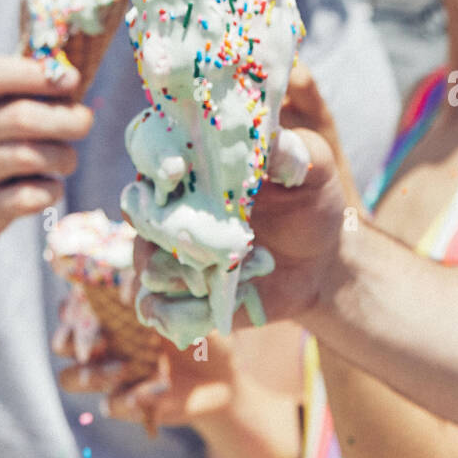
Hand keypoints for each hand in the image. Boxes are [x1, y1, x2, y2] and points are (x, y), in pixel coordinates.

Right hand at [0, 56, 92, 245]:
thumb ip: (29, 96)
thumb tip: (73, 78)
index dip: (36, 73)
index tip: (72, 79)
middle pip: (21, 118)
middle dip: (66, 119)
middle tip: (84, 123)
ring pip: (27, 157)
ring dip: (63, 157)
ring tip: (67, 160)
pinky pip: (26, 198)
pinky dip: (50, 191)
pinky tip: (50, 188)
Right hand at [128, 61, 353, 338]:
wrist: (321, 263)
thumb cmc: (309, 203)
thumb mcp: (313, 169)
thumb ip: (295, 153)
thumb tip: (276, 147)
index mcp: (193, 160)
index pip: (149, 145)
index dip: (154, 156)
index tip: (176, 169)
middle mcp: (168, 204)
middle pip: (137, 210)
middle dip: (169, 228)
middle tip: (212, 242)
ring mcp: (166, 252)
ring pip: (146, 264)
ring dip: (195, 274)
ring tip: (255, 266)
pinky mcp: (175, 294)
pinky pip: (155, 308)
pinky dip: (187, 312)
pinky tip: (224, 306)